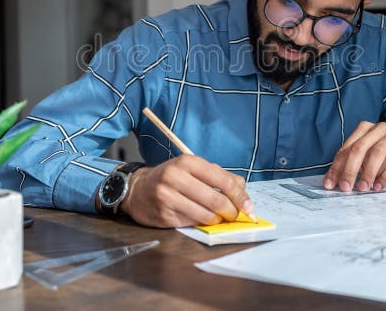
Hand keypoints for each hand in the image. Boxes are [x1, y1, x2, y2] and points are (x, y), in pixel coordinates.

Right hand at [119, 154, 253, 227]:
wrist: (138, 189)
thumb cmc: (171, 178)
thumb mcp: (193, 169)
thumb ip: (220, 177)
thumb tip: (243, 194)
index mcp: (187, 162)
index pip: (223, 180)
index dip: (240, 196)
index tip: (248, 206)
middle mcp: (176, 177)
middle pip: (216, 200)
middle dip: (231, 211)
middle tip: (235, 215)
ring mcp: (168, 197)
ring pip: (206, 215)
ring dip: (217, 219)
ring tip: (218, 216)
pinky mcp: (164, 215)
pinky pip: (193, 223)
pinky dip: (202, 222)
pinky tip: (200, 217)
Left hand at [323, 121, 385, 191]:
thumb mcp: (367, 160)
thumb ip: (351, 167)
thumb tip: (331, 182)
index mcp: (364, 129)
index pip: (346, 149)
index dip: (337, 167)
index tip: (330, 184)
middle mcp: (378, 128)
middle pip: (359, 148)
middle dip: (350, 170)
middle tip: (346, 188)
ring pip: (377, 152)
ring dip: (368, 173)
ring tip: (363, 188)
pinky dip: (385, 175)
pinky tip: (378, 187)